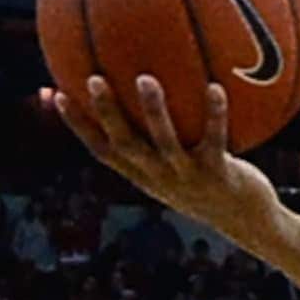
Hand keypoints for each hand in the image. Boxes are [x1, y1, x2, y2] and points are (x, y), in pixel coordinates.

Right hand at [51, 74, 284, 246]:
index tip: (53, 93)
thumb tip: (143, 88)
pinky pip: (215, 140)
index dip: (76, 124)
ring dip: (154, 112)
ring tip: (146, 78)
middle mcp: (159, 176)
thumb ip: (156, 132)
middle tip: (94, 79)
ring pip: (165, 144)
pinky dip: (215, 115)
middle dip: (107, 114)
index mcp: (143, 173)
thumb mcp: (176, 161)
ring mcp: (188, 177)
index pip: (100, 149)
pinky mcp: (219, 175)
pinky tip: (216, 86)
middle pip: (125, 145)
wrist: (246, 220)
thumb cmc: (207, 182)